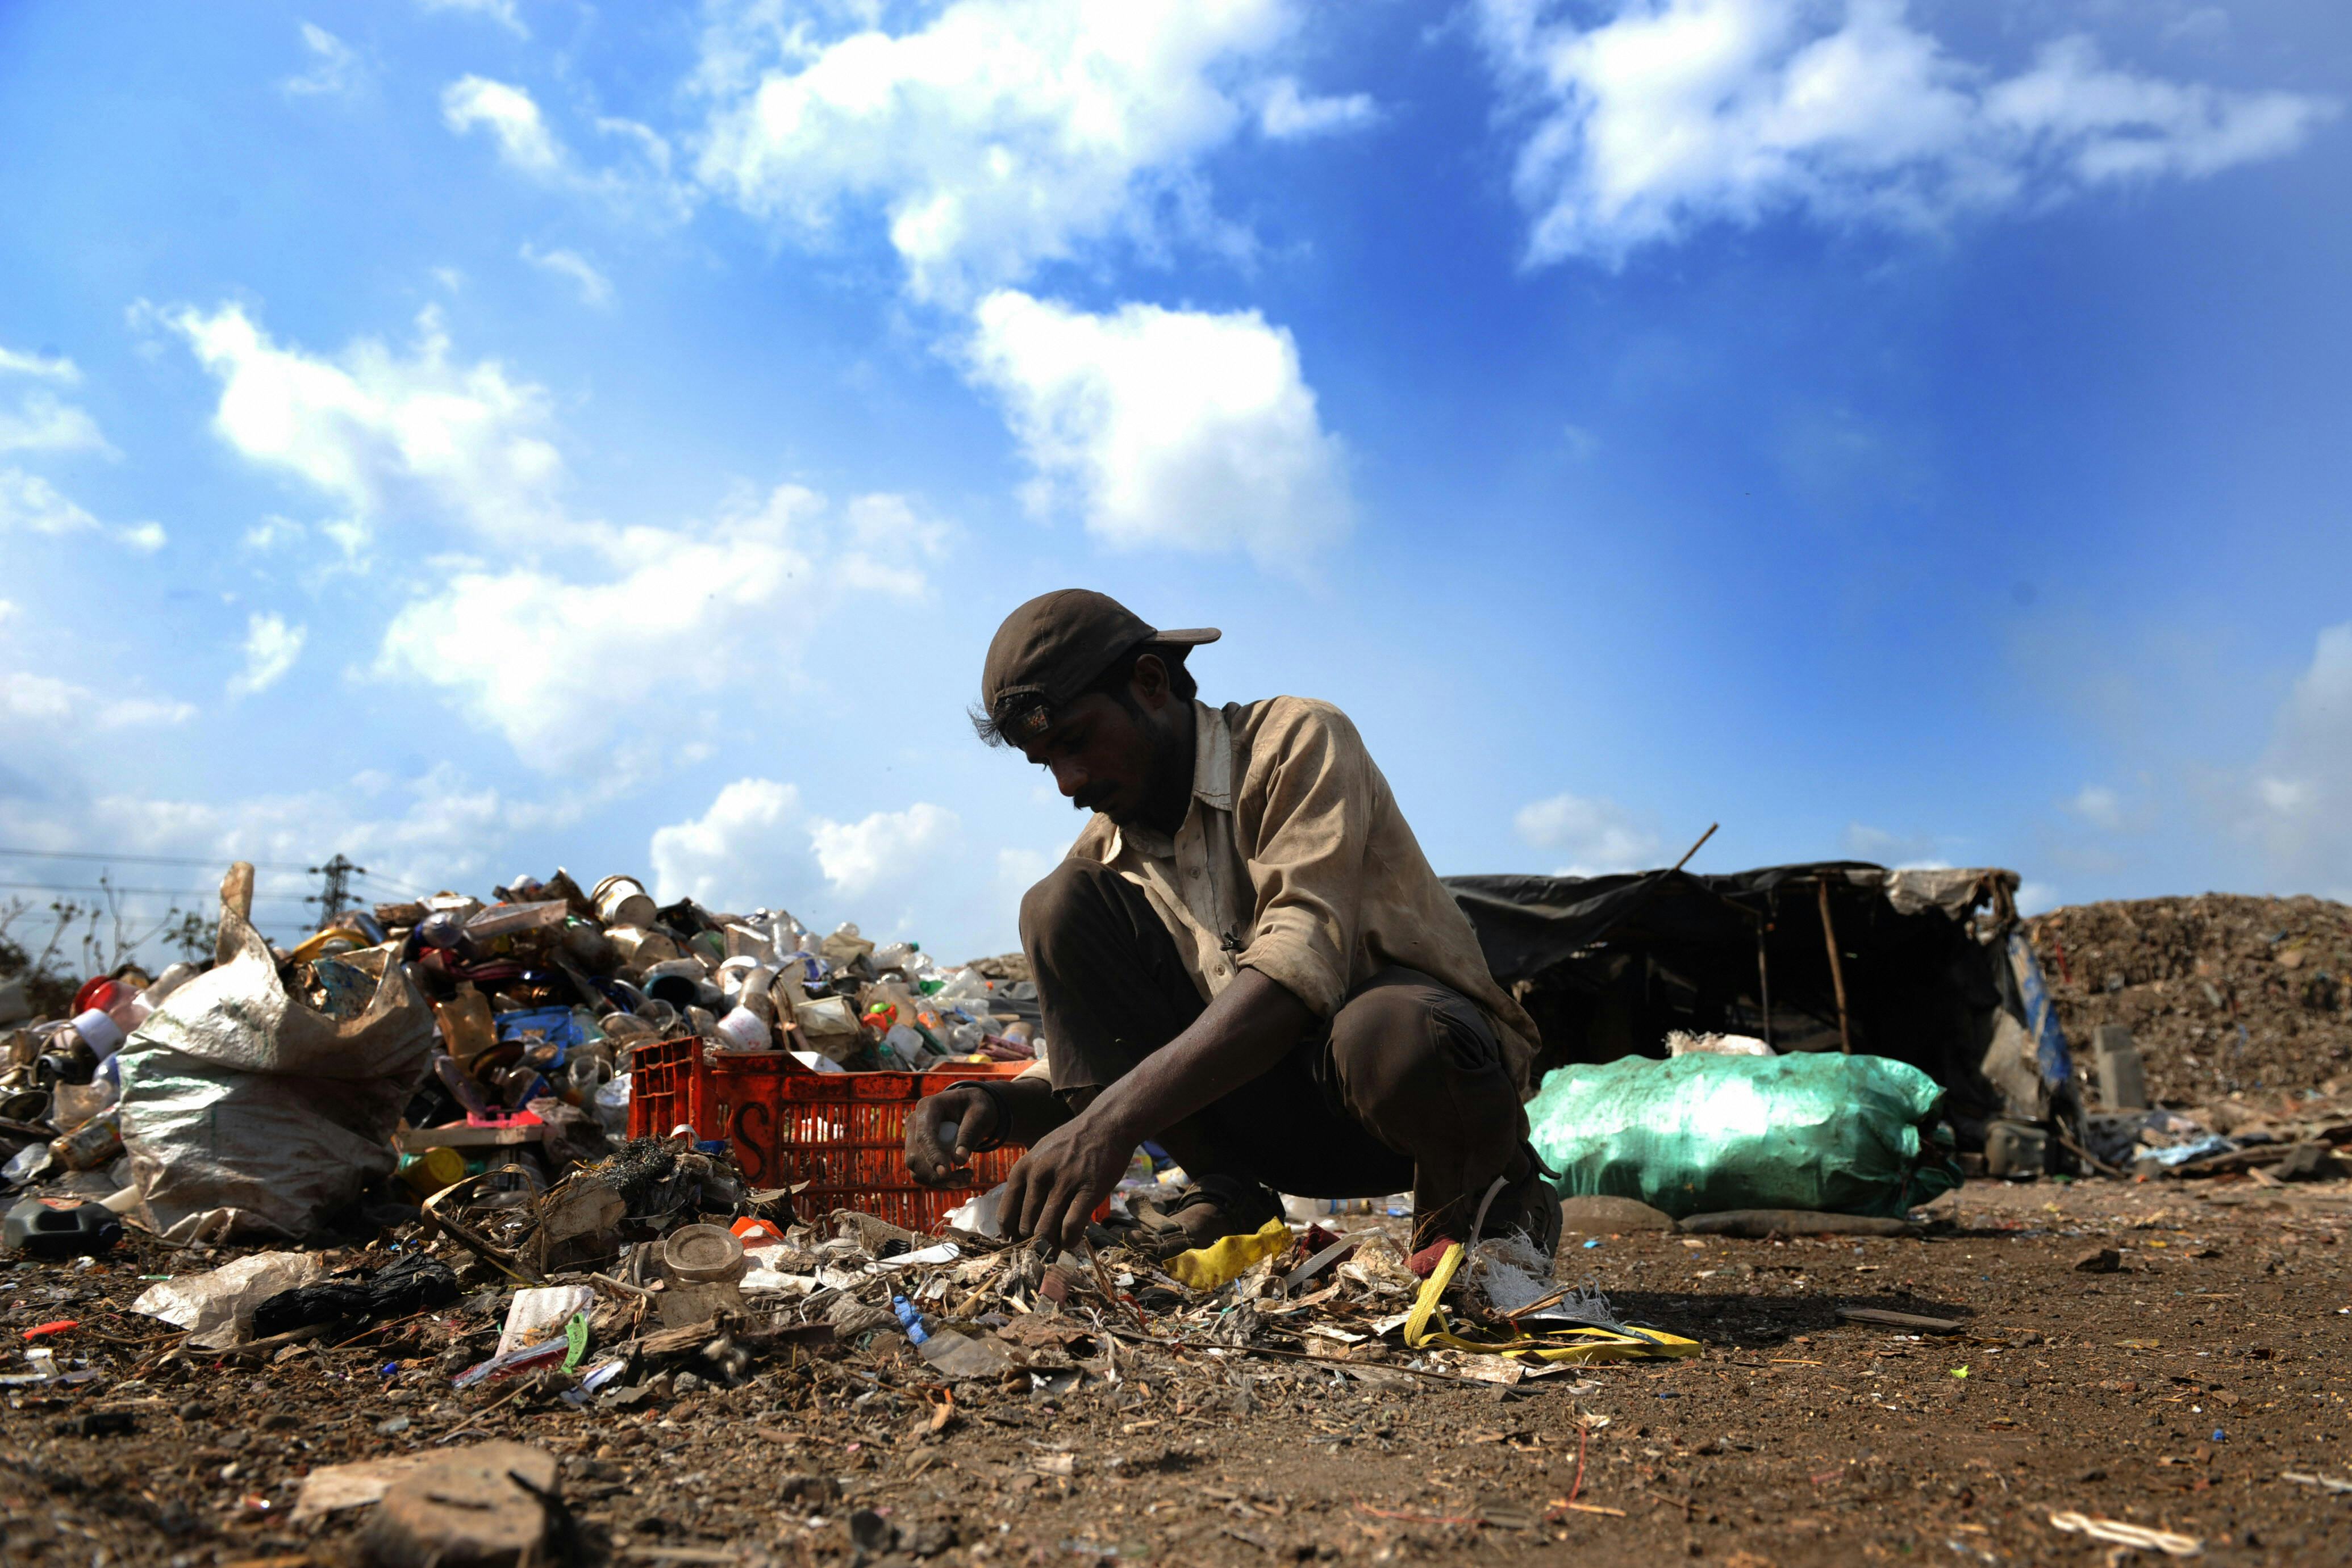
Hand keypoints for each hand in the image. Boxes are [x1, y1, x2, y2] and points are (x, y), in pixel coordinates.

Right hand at [905, 1084, 996, 1185]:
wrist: (971, 1108)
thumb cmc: (976, 1107)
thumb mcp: (980, 1115)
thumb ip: (969, 1135)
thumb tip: (959, 1160)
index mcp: (928, 1107)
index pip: (924, 1136)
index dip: (932, 1156)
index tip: (946, 1173)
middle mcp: (915, 1123)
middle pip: (915, 1157)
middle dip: (938, 1174)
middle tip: (967, 1178)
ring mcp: (913, 1139)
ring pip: (917, 1169)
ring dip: (940, 1181)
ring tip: (967, 1178)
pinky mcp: (918, 1153)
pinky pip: (922, 1173)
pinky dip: (940, 1181)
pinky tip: (960, 1177)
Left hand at [1000, 1111, 1131, 1252]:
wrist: (1107, 1124)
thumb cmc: (1072, 1143)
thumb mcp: (1040, 1155)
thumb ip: (1027, 1184)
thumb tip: (1017, 1223)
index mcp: (1023, 1169)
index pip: (1005, 1216)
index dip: (1011, 1237)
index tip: (1021, 1244)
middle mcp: (1039, 1176)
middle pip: (1026, 1228)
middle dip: (1034, 1244)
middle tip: (1043, 1248)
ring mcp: (1064, 1182)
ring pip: (1047, 1231)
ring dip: (1052, 1246)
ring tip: (1058, 1246)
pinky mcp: (1089, 1190)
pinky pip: (1071, 1227)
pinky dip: (1070, 1240)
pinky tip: (1072, 1240)